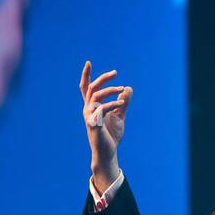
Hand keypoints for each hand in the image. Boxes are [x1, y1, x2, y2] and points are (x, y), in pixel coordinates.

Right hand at [80, 60, 130, 191]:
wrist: (108, 152)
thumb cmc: (111, 135)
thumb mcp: (120, 115)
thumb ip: (123, 102)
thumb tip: (128, 88)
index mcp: (92, 106)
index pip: (86, 88)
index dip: (86, 75)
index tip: (88, 62)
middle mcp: (88, 109)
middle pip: (92, 88)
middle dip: (102, 78)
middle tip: (116, 73)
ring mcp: (89, 116)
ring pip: (96, 96)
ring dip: (110, 90)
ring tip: (123, 89)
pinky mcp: (93, 124)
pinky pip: (101, 108)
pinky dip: (112, 103)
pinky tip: (122, 103)